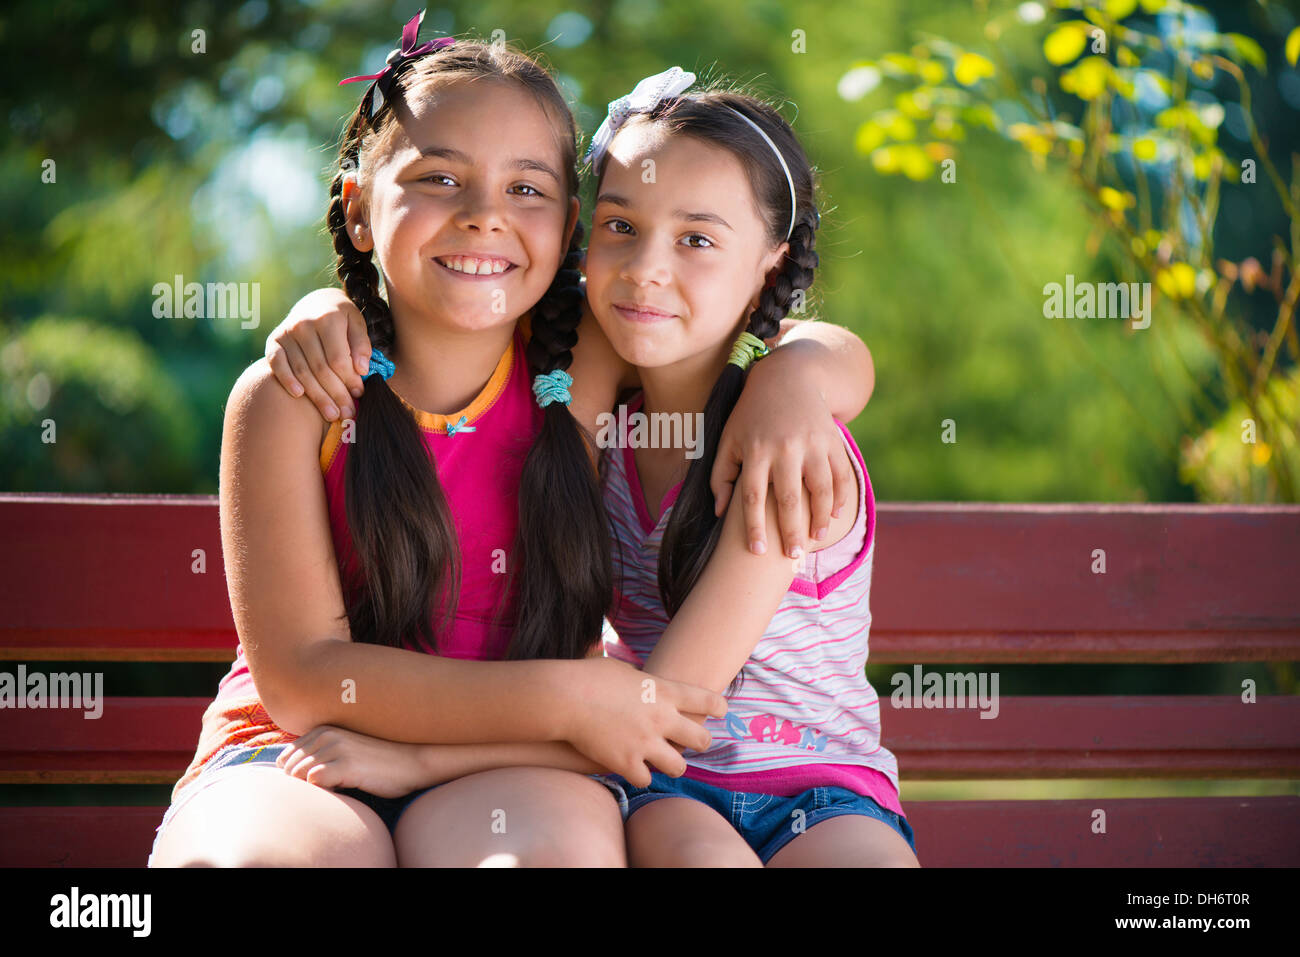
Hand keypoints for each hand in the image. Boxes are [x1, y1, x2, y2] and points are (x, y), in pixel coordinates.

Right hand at [265, 288, 371, 421]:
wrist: (316, 303)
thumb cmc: (342, 319)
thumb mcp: (357, 323)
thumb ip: (362, 345)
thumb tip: (362, 370)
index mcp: (327, 319)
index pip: (338, 359)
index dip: (349, 380)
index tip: (359, 394)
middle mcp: (304, 324)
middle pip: (320, 368)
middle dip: (335, 394)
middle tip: (347, 413)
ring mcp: (287, 333)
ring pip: (302, 371)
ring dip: (317, 396)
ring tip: (332, 414)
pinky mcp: (274, 340)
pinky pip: (277, 363)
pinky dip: (286, 379)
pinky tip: (298, 395)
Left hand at [276, 725, 429, 798]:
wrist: (413, 763)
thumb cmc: (378, 763)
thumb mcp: (345, 751)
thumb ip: (319, 757)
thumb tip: (288, 777)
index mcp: (324, 730)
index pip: (286, 758)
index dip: (295, 777)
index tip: (316, 785)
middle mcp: (327, 735)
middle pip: (289, 769)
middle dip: (300, 785)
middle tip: (327, 791)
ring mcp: (336, 748)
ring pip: (298, 776)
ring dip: (312, 790)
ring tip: (335, 790)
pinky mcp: (346, 764)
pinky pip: (313, 782)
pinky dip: (322, 793)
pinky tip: (341, 792)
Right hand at [562, 657, 726, 787]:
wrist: (564, 697)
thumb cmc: (588, 677)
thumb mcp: (623, 670)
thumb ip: (642, 682)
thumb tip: (644, 683)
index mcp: (663, 690)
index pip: (708, 701)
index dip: (718, 708)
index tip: (719, 712)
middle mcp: (661, 718)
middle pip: (702, 740)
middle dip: (699, 743)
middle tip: (689, 743)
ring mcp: (645, 743)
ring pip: (679, 767)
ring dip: (671, 764)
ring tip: (660, 760)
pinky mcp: (626, 763)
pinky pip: (646, 780)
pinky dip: (639, 776)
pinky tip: (631, 768)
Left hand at [710, 351, 855, 559]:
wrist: (788, 377)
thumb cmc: (750, 414)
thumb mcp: (728, 438)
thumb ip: (720, 475)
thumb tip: (720, 512)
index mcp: (756, 450)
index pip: (753, 497)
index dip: (754, 527)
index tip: (757, 551)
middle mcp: (785, 448)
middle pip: (789, 499)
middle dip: (791, 531)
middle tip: (792, 556)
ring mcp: (812, 444)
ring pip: (820, 489)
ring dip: (819, 518)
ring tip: (814, 538)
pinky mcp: (832, 440)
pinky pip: (840, 474)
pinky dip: (839, 496)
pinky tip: (834, 514)